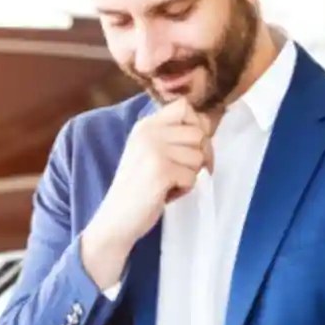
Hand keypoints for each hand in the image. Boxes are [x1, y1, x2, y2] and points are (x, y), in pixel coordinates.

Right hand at [81, 100, 214, 287]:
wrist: (116, 218)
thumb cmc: (139, 188)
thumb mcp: (151, 152)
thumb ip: (173, 135)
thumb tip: (208, 124)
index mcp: (146, 125)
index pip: (184, 107)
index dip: (195, 125)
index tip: (187, 147)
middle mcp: (149, 132)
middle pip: (199, 133)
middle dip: (197, 157)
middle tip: (178, 173)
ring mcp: (154, 150)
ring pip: (199, 156)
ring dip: (189, 175)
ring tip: (168, 184)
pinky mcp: (161, 171)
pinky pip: (193, 176)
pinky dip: (184, 190)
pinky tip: (165, 194)